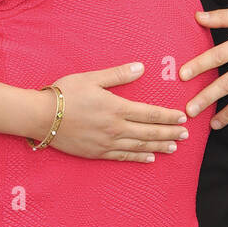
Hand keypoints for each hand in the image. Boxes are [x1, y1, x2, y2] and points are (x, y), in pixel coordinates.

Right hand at [35, 62, 190, 162]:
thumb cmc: (65, 93)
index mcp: (116, 107)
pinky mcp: (96, 153)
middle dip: (169, 132)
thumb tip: (142, 68)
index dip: (168, 116)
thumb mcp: (92, 78)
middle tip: (186, 134)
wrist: (41, 116)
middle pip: (149, 132)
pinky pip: (122, 157)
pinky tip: (149, 158)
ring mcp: (106, 143)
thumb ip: (118, 75)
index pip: (149, 113)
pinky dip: (138, 158)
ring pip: (139, 146)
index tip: (183, 117)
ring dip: (159, 146)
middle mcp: (115, 128)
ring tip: (174, 147)